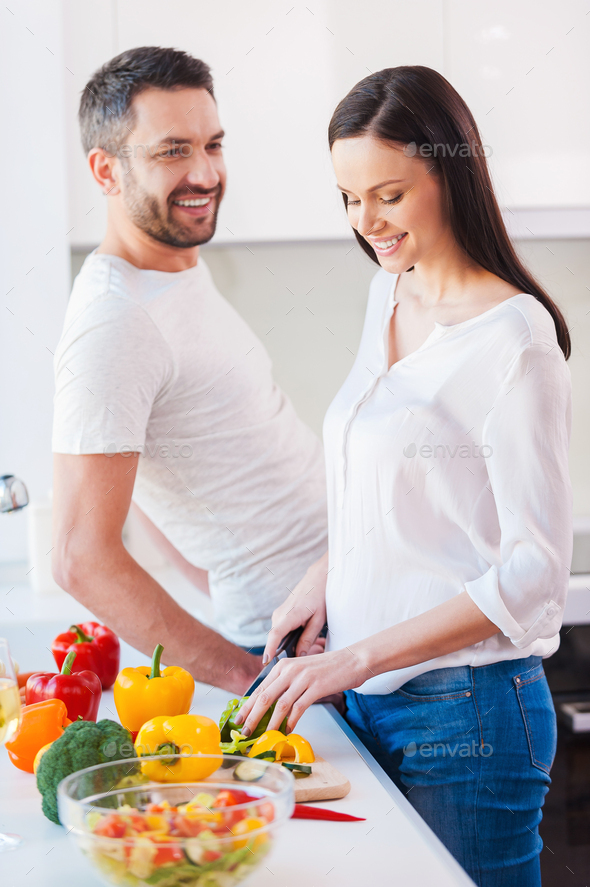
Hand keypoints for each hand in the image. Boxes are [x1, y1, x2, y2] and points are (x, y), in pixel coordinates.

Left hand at [234, 647, 363, 734]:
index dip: (247, 705)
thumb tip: (271, 706)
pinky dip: (291, 722)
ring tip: (263, 736)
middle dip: (251, 716)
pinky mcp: (316, 687)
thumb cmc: (328, 668)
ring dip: (269, 723)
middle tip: (243, 731)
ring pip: (279, 704)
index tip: (238, 719)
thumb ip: (286, 683)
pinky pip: (298, 708)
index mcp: (283, 665)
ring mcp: (302, 678)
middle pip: (264, 697)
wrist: (352, 660)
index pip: (260, 688)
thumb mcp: (301, 671)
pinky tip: (287, 731)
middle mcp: (290, 669)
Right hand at [263, 551, 328, 663]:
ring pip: (278, 636)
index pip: (276, 634)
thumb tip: (299, 655)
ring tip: (306, 644)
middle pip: (276, 640)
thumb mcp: (319, 620)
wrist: (315, 580)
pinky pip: (280, 631)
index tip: (266, 661)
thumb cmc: (319, 599)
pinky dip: (288, 638)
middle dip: (285, 653)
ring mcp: (277, 614)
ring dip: (288, 645)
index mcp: (291, 614)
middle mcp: (280, 614)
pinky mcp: (278, 615)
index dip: (270, 648)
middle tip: (301, 659)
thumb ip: (308, 638)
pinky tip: (301, 635)